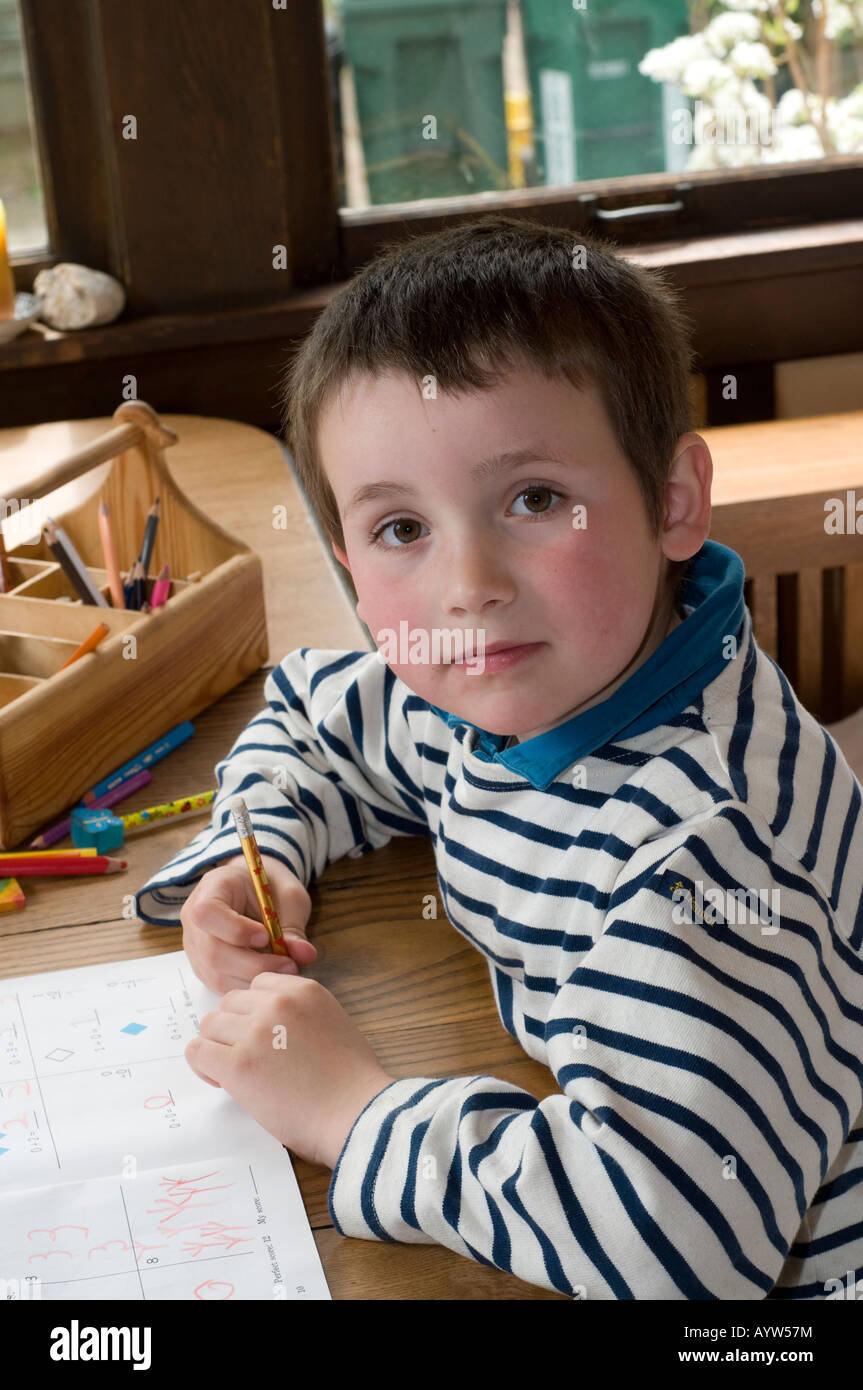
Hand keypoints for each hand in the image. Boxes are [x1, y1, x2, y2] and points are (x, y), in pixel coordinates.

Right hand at [181, 853, 316, 994]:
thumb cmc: (269, 888)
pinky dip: (248, 986)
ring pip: (217, 974)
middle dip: (254, 964)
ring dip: (254, 979)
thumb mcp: (287, 896)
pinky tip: (270, 978)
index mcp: (211, 889)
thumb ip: (293, 925)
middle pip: (213, 951)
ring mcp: (196, 947)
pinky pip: (221, 985)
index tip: (266, 937)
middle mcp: (195, 921)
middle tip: (289, 965)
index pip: (207, 912)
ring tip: (284, 971)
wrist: (253, 891)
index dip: (235, 930)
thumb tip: (305, 954)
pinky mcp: (204, 968)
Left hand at [185, 973, 395, 1167]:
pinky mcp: (237, 1064)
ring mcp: (256, 1032)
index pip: (258, 985)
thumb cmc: (351, 1082)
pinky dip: (204, 1066)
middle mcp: (277, 1003)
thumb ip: (300, 1014)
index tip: (264, 1036)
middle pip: (230, 1003)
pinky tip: (224, 1082)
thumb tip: (267, 1027)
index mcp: (304, 990)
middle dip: (235, 1029)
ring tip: (238, 1073)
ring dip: (219, 1047)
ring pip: (210, 1025)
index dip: (256, 1011)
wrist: (357, 1116)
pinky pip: (198, 1051)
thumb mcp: (332, 1024)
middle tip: (251, 1059)